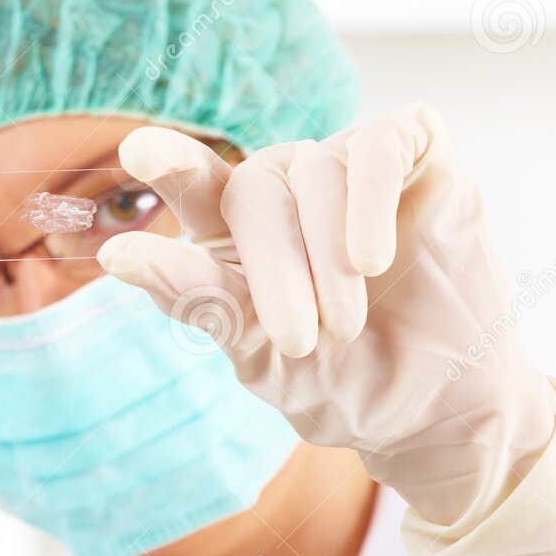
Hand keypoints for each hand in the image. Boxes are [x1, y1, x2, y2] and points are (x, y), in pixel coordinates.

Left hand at [98, 105, 555, 555]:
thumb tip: (116, 254)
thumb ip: (200, 301)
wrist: (439, 412)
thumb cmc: (344, 386)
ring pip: (317, 167)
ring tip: (347, 324)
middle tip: (301, 341)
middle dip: (273, 267)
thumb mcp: (262, 358)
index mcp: (239, 237)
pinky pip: (384, 142)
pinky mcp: (419, 160)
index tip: (138, 152)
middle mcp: (290, 192)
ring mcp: (354, 172)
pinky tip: (372, 259)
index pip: (196, 185)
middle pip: (256, 185)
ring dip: (327, 252)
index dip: (172, 164)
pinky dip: (370, 197)